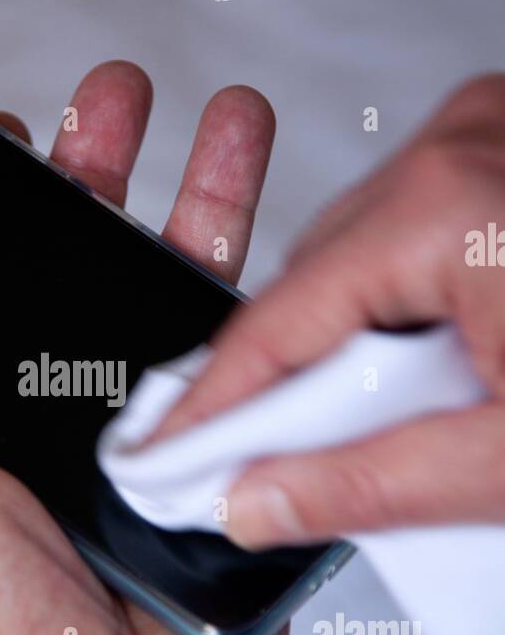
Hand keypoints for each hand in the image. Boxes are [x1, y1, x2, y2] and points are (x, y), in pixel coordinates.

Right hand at [153, 74, 504, 550]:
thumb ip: (376, 484)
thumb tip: (256, 503)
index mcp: (445, 207)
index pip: (274, 326)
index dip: (212, 407)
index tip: (162, 458)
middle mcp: (456, 143)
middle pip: (311, 283)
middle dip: (298, 373)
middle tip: (289, 459)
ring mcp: (482, 131)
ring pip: (358, 253)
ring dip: (355, 333)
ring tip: (407, 407)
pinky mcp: (499, 142)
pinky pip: (408, 225)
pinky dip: (401, 294)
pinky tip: (439, 354)